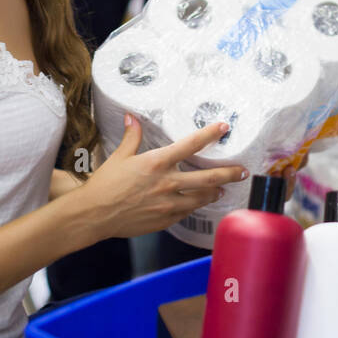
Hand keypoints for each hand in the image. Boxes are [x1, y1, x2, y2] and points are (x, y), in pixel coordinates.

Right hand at [79, 117, 247, 238]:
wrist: (95, 214)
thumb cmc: (105, 183)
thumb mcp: (119, 156)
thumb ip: (132, 137)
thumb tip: (132, 117)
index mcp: (158, 162)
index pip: (191, 144)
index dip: (210, 134)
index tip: (224, 128)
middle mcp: (168, 182)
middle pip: (208, 177)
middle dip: (229, 173)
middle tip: (243, 171)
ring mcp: (169, 204)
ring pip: (202, 198)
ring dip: (215, 192)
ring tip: (223, 190)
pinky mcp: (166, 220)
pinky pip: (186, 212)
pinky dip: (194, 206)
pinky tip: (197, 204)